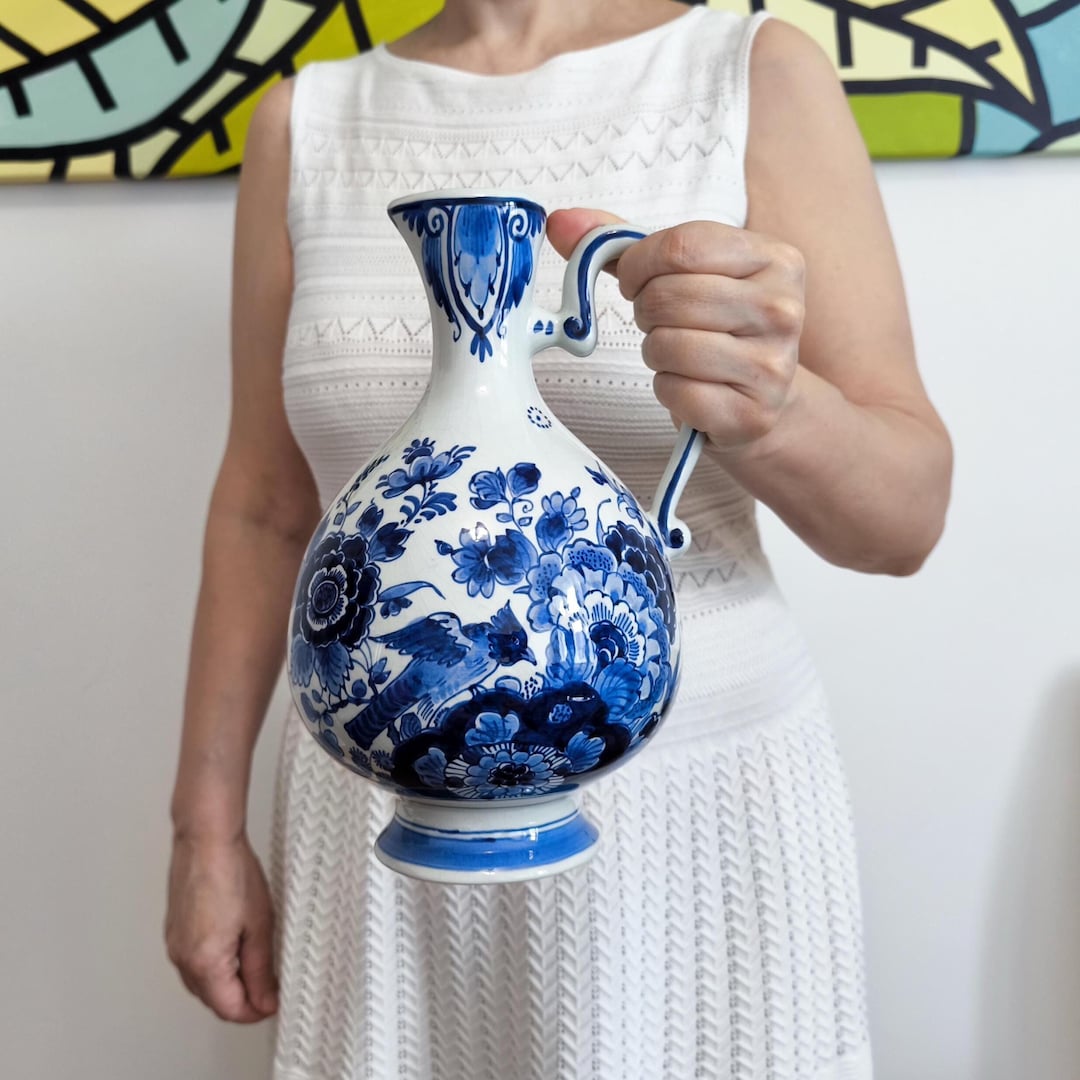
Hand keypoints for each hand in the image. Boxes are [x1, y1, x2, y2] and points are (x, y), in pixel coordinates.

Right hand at [164, 832, 278, 1022]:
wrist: (206, 840)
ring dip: (229, 982)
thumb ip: (262, 970)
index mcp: (204, 963)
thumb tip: (266, 1000)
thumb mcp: (260, 925)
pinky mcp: (174, 932)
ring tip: (256, 958)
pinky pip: (194, 964)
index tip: (275, 1000)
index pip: (230, 1010)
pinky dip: (215, 965)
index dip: (256, 1010)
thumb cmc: (232, 872)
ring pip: (203, 983)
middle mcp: (182, 960)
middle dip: (243, 998)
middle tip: (271, 981)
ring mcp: (174, 946)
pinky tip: (235, 944)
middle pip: (214, 1000)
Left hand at [547, 209, 804, 458]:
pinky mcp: (751, 415)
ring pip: (667, 346)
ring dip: (654, 353)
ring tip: (677, 355)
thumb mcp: (683, 274)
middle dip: (645, 312)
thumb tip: (559, 222)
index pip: (681, 247)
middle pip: (669, 297)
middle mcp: (783, 309)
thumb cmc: (717, 328)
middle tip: (660, 323)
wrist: (763, 401)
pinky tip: (689, 387)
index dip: (638, 266)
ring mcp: (771, 366)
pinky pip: (675, 393)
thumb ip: (623, 244)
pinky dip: (667, 391)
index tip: (635, 282)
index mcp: (775, 259)